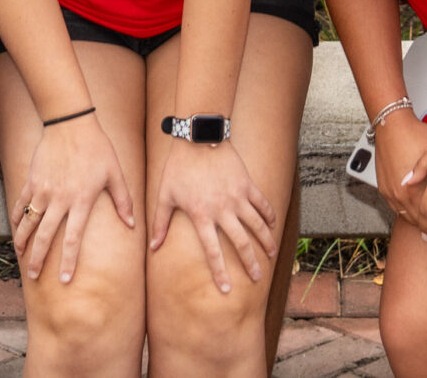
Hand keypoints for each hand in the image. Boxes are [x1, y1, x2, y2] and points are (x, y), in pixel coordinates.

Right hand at [14, 112, 137, 283]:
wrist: (71, 123)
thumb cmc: (97, 147)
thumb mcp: (115, 173)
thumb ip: (123, 200)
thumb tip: (132, 225)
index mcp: (81, 200)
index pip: (72, 238)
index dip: (67, 261)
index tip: (64, 279)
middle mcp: (59, 199)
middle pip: (45, 236)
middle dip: (38, 259)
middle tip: (34, 276)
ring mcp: (42, 190)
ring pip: (28, 222)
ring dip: (22, 242)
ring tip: (21, 257)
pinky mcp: (31, 180)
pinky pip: (20, 204)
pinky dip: (16, 218)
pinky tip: (15, 229)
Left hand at [149, 135, 277, 291]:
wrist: (198, 137)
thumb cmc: (178, 166)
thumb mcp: (165, 194)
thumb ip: (160, 223)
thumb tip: (153, 247)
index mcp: (202, 215)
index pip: (212, 251)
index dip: (220, 272)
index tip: (227, 289)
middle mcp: (222, 209)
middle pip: (241, 243)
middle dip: (250, 263)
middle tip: (257, 278)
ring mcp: (238, 196)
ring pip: (257, 225)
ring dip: (266, 242)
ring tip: (272, 256)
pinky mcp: (247, 183)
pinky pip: (262, 203)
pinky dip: (270, 215)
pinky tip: (273, 225)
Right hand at [371, 109, 426, 235]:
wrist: (392, 125)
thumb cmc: (415, 136)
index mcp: (418, 191)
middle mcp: (402, 196)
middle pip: (421, 220)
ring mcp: (391, 194)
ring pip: (408, 218)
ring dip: (420, 221)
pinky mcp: (384, 189)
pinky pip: (397, 210)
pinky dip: (408, 213)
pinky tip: (416, 212)